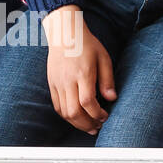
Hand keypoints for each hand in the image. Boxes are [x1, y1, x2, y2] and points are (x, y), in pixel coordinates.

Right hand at [43, 5, 114, 134]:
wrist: (65, 35)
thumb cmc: (87, 45)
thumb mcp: (104, 58)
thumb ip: (107, 79)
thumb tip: (112, 99)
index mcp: (82, 73)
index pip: (87, 101)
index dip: (96, 114)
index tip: (105, 117)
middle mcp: (67, 81)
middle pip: (74, 111)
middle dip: (86, 124)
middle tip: (98, 127)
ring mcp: (57, 84)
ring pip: (63, 112)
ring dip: (76, 123)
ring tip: (89, 127)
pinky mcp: (51, 85)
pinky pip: (56, 106)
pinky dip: (66, 116)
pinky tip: (76, 118)